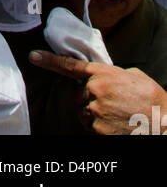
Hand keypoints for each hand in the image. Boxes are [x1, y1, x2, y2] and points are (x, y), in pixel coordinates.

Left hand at [29, 50, 166, 134]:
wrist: (163, 122)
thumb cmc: (151, 99)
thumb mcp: (133, 76)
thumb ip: (113, 74)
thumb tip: (106, 78)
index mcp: (102, 73)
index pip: (70, 66)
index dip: (49, 61)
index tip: (33, 56)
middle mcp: (94, 90)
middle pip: (78, 97)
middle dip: (89, 101)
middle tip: (110, 105)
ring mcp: (94, 111)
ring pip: (83, 114)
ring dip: (94, 116)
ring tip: (116, 117)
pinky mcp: (97, 130)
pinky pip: (90, 130)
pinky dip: (99, 130)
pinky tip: (116, 127)